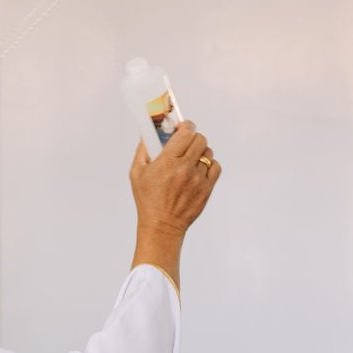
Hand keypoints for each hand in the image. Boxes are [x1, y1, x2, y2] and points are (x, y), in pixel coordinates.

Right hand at [131, 123, 221, 237]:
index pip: (186, 132)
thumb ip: (143, 149)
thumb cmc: (148, 200)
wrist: (162, 225)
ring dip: (200, 151)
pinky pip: (215, 166)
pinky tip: (199, 169)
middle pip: (200, 139)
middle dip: (193, 137)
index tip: (182, 127)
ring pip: (208, 152)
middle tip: (186, 143)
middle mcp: (185, 168)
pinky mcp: (207, 188)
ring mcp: (198, 179)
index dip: (186, 126)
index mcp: (168, 162)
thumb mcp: (137, 173)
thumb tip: (149, 133)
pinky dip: (209, 164)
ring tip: (191, 159)